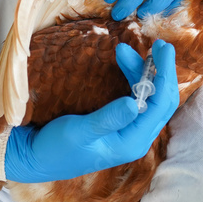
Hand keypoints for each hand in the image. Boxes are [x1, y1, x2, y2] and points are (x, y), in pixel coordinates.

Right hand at [3, 40, 177, 182]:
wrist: (37, 157)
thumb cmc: (57, 148)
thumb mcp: (80, 131)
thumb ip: (108, 118)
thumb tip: (135, 103)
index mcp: (133, 141)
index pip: (161, 104)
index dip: (165, 73)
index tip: (163, 47)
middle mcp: (137, 137)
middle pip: (160, 99)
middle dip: (159, 70)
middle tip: (156, 43)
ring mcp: (129, 130)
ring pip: (148, 96)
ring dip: (141, 72)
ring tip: (125, 49)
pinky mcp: (119, 124)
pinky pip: (136, 97)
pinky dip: (133, 78)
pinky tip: (125, 64)